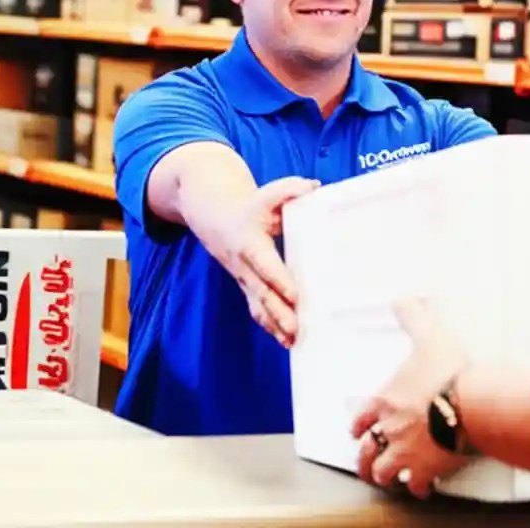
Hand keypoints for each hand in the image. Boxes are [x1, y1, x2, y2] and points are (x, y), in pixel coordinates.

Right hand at [210, 176, 318, 347]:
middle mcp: (245, 266)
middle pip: (262, 293)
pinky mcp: (248, 287)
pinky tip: (287, 342)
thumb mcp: (267, 193)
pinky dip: (271, 327)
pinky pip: (258, 310)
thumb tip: (313, 187)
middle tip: (297, 329)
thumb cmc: (250, 206)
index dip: (279, 280)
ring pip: (258, 306)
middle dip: (279, 313)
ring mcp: (245, 280)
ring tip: (293, 342)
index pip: (265, 264)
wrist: (216, 217)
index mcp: (250, 243)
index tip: (294, 295)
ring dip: (275, 326)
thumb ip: (290, 189)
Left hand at [351, 297, 472, 497]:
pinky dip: (418, 488)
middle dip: (364, 459)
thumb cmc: (450, 373)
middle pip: (367, 450)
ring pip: (384, 472)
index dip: (357, 425)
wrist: (472, 404)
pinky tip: (422, 488)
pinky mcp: (427, 468)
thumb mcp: (429, 336)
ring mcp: (406, 452)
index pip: (362, 417)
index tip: (355, 432)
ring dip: (384, 476)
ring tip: (387, 480)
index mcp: (387, 401)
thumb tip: (402, 298)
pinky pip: (417, 485)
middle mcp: (391, 429)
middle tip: (366, 464)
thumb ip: (414, 317)